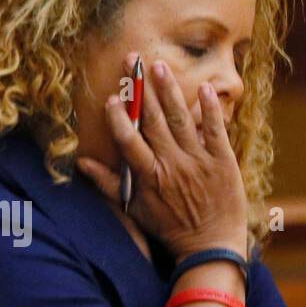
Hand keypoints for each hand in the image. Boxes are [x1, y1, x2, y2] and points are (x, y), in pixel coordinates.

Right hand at [76, 55, 247, 257]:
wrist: (211, 245)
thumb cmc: (170, 228)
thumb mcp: (134, 210)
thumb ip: (108, 184)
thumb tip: (82, 164)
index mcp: (149, 176)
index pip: (130, 142)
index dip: (120, 119)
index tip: (112, 98)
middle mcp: (173, 165)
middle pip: (154, 122)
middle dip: (142, 90)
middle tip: (133, 61)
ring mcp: (199, 161)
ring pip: (181, 120)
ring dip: (169, 91)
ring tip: (159, 66)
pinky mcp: (223, 161)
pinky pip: (215, 130)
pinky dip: (209, 109)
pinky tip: (204, 87)